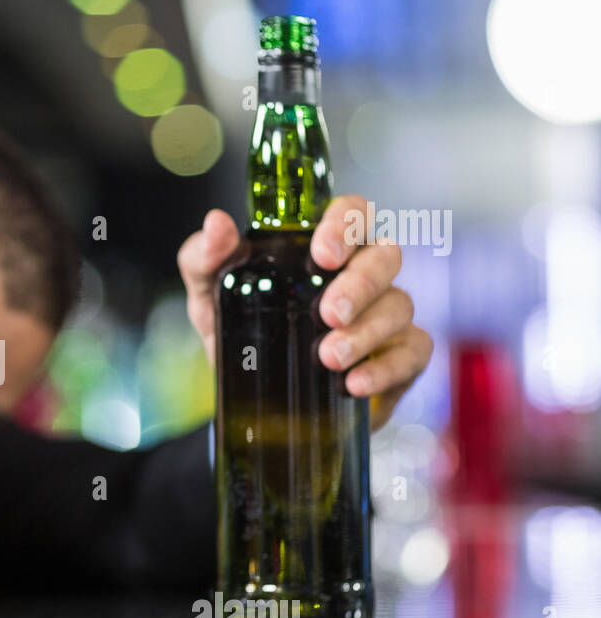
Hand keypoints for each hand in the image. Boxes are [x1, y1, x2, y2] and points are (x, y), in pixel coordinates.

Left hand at [178, 195, 432, 431]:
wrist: (251, 403)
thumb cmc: (239, 336)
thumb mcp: (210, 298)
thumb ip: (204, 259)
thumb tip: (217, 224)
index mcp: (324, 251)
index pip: (353, 214)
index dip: (346, 226)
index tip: (323, 254)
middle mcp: (362, 276)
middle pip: (386, 256)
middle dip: (360, 284)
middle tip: (328, 314)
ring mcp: (385, 316)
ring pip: (399, 305)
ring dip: (366, 332)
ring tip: (329, 359)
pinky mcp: (399, 359)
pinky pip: (414, 352)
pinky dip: (386, 369)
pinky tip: (354, 384)